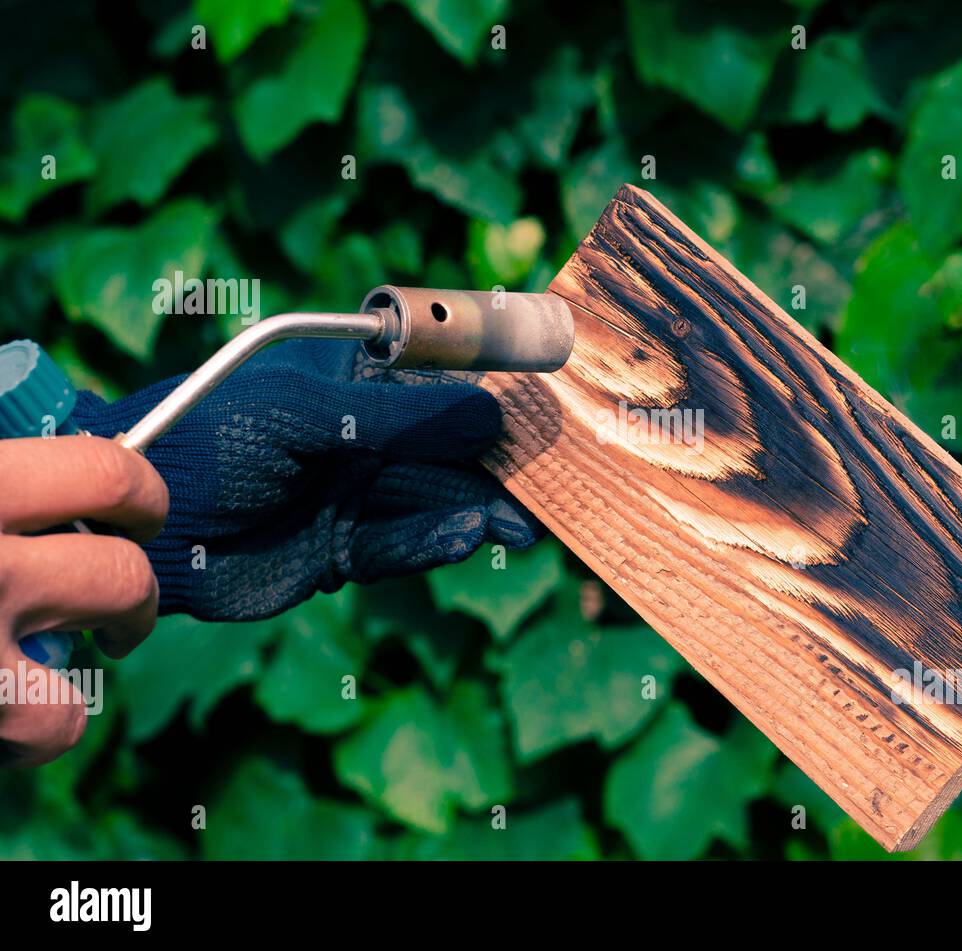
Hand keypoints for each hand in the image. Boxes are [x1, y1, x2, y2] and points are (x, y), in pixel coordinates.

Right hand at [0, 436, 167, 766]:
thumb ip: (8, 475)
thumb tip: (53, 451)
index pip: (109, 471)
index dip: (140, 491)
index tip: (134, 504)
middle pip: (125, 570)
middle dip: (135, 581)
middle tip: (118, 587)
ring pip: (106, 642)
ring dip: (107, 641)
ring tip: (76, 644)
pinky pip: (55, 720)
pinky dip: (44, 719)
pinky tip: (10, 702)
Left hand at [72, 338, 538, 621]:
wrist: (141, 521)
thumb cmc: (210, 437)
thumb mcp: (305, 415)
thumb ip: (397, 417)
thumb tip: (488, 411)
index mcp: (352, 395)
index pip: (436, 399)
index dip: (488, 411)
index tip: (538, 422)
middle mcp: (358, 447)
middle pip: (443, 459)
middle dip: (494, 473)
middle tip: (548, 489)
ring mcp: (350, 502)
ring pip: (429, 506)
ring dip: (476, 513)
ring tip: (522, 523)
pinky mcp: (337, 556)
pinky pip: (397, 549)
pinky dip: (434, 544)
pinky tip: (470, 536)